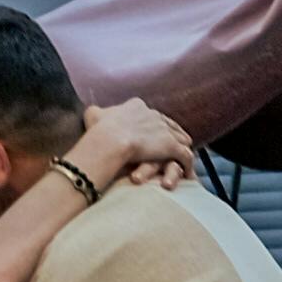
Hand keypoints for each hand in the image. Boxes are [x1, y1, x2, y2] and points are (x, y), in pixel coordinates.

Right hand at [76, 97, 196, 182]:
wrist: (110, 140)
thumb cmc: (99, 130)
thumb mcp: (93, 114)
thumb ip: (97, 112)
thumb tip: (94, 112)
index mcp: (137, 106)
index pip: (152, 115)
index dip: (154, 125)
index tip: (154, 133)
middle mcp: (154, 115)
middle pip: (170, 125)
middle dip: (172, 136)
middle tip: (171, 147)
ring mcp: (165, 130)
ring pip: (181, 139)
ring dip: (182, 149)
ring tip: (182, 161)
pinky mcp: (171, 146)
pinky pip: (186, 156)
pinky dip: (188, 165)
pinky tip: (188, 174)